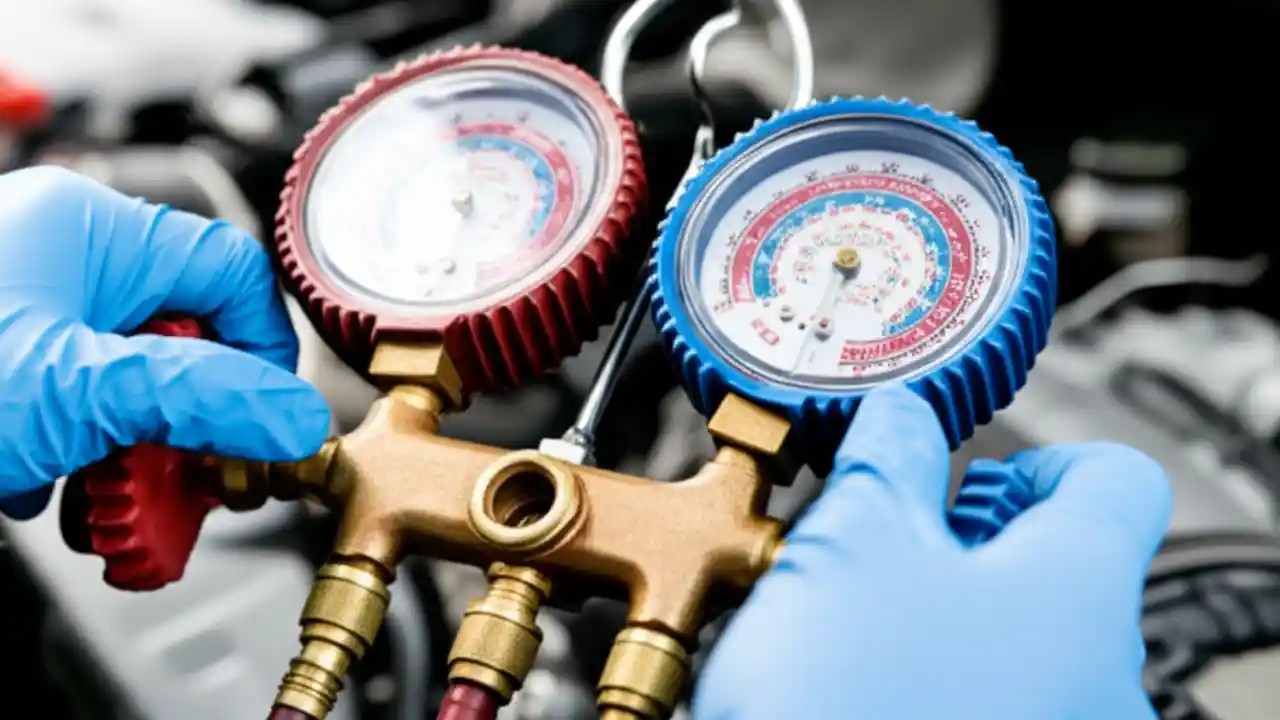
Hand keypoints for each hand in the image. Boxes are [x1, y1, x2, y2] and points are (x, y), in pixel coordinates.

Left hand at [0, 166, 329, 518]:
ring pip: (130, 383)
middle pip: (184, 339)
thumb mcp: (80, 391)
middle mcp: (63, 258)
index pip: (232, 272)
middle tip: (187, 481)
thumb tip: (294, 417)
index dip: (263, 350)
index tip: (260, 416)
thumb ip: (202, 401)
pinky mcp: (9, 363)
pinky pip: (77, 405)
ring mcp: (28, 311)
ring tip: (115, 508)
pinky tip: (59, 499)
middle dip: (191, 424)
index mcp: (91, 228)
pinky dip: (80, 459)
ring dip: (134, 456)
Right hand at [693, 383, 1169, 719]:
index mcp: (1079, 587)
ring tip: (844, 624)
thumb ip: (887, 457)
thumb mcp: (850, 544)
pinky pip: (990, 708)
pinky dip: (930, 684)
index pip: (1112, 476)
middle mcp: (1101, 674)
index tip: (967, 474)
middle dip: (953, 546)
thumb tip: (900, 418)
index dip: (1034, 457)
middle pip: (1050, 569)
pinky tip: (854, 690)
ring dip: (931, 618)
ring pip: (1011, 647)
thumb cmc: (850, 710)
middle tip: (873, 547)